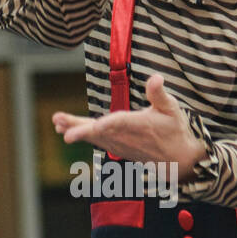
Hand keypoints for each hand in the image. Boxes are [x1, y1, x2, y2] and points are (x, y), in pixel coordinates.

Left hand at [52, 73, 204, 174]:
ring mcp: (119, 144)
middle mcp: (126, 137)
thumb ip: (159, 94)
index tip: (95, 127)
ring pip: (94, 137)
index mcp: (140, 125)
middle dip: (79, 128)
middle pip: (99, 132)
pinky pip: (96, 141)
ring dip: (74, 129)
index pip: (121, 124)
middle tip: (60, 124)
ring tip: (57, 122)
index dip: (108, 125)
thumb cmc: (176, 130)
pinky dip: (81, 135)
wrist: (179, 160)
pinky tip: (65, 129)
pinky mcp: (116, 147)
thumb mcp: (172, 108)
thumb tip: (156, 77)